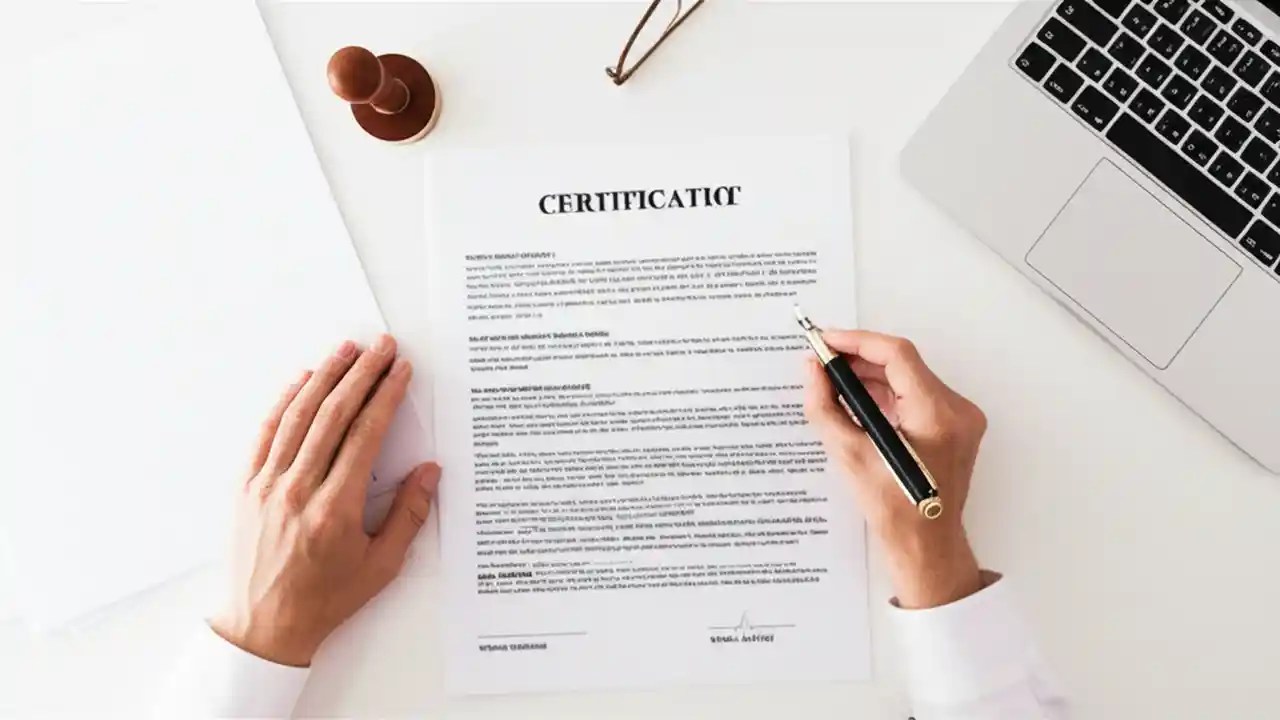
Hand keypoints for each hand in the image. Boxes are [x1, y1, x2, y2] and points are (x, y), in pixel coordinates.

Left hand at [211, 334, 439, 666]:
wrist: (264, 626)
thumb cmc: (326, 600)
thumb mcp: (381, 566)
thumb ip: (408, 515)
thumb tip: (430, 471)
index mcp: (335, 510)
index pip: (365, 436)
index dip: (385, 397)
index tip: (401, 371)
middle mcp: (298, 491)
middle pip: (332, 416)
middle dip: (361, 375)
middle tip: (382, 347)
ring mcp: (267, 486)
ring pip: (298, 416)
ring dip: (324, 376)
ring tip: (347, 350)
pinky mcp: (246, 487)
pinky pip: (266, 433)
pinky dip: (285, 401)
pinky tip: (302, 380)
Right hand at [803, 330, 985, 609]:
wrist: (925, 547)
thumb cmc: (892, 511)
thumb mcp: (849, 456)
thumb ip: (825, 407)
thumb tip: (812, 370)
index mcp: (937, 415)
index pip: (896, 355)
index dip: (857, 342)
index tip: (826, 341)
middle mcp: (956, 410)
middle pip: (903, 364)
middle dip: (859, 359)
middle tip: (822, 362)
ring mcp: (959, 419)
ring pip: (909, 378)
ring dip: (871, 376)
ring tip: (833, 382)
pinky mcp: (953, 428)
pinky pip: (916, 396)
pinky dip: (885, 394)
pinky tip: (857, 401)